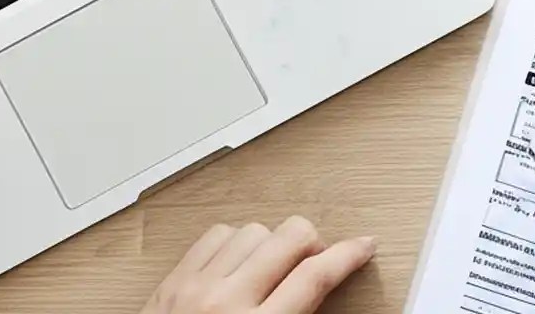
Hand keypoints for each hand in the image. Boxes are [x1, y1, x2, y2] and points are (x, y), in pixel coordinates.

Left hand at [141, 216, 374, 313]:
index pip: (315, 277)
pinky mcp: (173, 280)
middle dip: (312, 242)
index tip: (362, 246)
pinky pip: (216, 235)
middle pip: (290, 238)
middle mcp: (227, 304)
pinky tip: (237, 261)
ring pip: (255, 230)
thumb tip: (320, 288)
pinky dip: (233, 241)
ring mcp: (196, 287)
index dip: (347, 255)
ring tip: (270, 266)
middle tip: (313, 259)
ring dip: (271, 243)